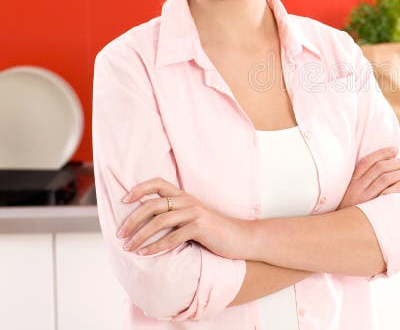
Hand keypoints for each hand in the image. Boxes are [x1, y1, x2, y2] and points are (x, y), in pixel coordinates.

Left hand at [116, 177, 247, 259]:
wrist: (241, 238)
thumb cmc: (214, 232)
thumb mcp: (193, 219)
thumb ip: (175, 217)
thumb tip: (147, 223)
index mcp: (184, 197)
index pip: (158, 183)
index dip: (139, 188)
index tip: (124, 200)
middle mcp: (188, 201)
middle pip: (153, 204)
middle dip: (132, 219)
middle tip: (120, 234)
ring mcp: (195, 213)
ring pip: (160, 221)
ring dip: (140, 235)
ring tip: (128, 247)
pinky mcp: (201, 227)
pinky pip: (173, 237)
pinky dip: (156, 246)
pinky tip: (145, 254)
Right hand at [337, 147, 399, 209]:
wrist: (340, 230)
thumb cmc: (350, 210)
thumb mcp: (351, 193)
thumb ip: (363, 181)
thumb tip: (383, 167)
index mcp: (351, 181)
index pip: (368, 161)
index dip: (382, 153)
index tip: (395, 149)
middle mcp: (356, 188)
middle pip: (379, 168)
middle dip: (397, 162)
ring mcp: (364, 199)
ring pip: (384, 179)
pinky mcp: (372, 210)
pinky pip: (387, 194)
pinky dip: (399, 186)